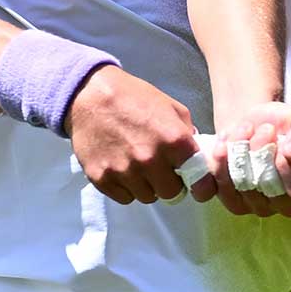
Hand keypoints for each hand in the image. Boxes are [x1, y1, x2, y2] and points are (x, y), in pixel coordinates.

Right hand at [68, 66, 200, 204]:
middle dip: (169, 182)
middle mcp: (150, 159)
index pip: (199, 182)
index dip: (201, 186)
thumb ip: (187, 132)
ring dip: (146, 185)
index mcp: (174, 140)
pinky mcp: (102, 178)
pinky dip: (125, 187)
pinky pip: (124, 197)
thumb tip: (196, 154)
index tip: (197, 186)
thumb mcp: (170, 107)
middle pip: (171, 193)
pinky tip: (121, 167)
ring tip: (137, 165)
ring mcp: (124, 171)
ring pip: (146, 197)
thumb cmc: (133, 97)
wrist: (90, 94)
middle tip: (160, 169)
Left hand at [196, 102, 290, 217]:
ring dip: (240, 148)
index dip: (289, 169)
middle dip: (262, 148)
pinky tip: (225, 142)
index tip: (282, 145)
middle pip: (268, 184)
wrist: (253, 126)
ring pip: (243, 182)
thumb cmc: (285, 125)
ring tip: (246, 128)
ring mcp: (260, 207)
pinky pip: (221, 186)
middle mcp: (288, 205)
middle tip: (265, 128)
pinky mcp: (234, 203)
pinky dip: (220, 159)